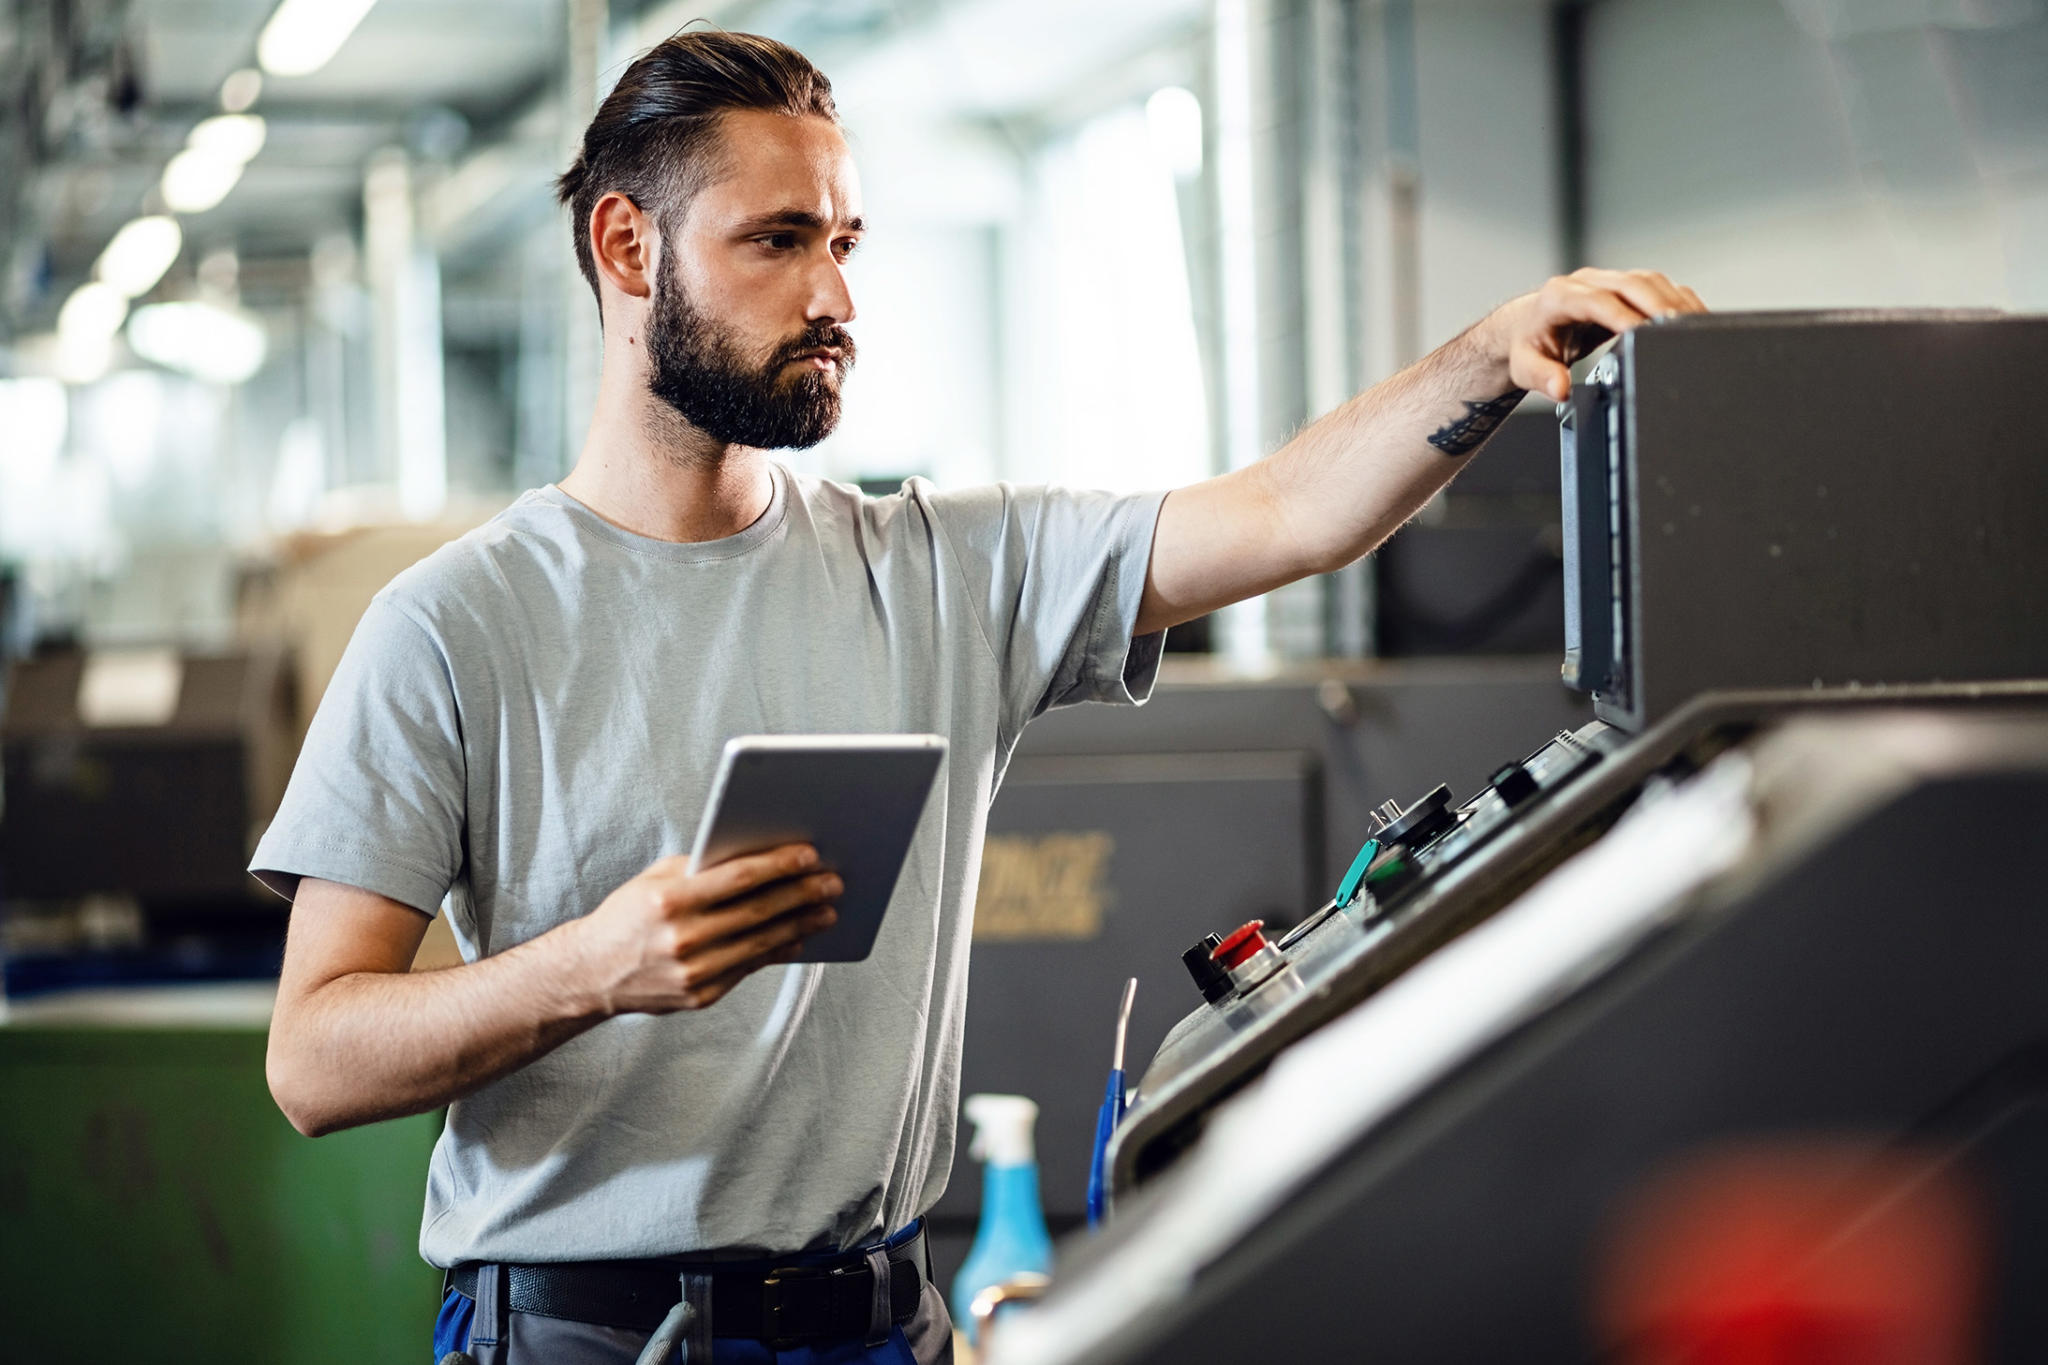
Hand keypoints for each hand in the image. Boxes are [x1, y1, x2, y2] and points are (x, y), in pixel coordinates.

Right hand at [568, 844, 840, 1014]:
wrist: (591, 973)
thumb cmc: (628, 917)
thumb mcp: (655, 880)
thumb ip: (701, 868)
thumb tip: (758, 855)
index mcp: (668, 901)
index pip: (737, 877)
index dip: (779, 865)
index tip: (810, 855)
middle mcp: (682, 938)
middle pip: (758, 911)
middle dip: (802, 894)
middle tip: (832, 882)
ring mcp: (693, 971)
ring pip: (761, 943)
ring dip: (801, 925)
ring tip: (827, 910)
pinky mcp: (701, 995)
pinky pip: (750, 969)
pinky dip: (778, 951)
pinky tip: (799, 936)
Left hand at [1492, 268, 1707, 401]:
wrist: (1527, 328)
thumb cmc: (1529, 345)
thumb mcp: (1525, 366)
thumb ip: (1542, 377)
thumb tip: (1561, 388)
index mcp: (1559, 296)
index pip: (1597, 301)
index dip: (1623, 316)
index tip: (1643, 334)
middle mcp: (1585, 282)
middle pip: (1630, 284)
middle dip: (1659, 305)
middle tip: (1682, 330)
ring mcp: (1606, 281)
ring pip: (1648, 281)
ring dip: (1674, 300)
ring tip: (1695, 326)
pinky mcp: (1623, 287)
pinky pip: (1655, 286)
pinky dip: (1676, 300)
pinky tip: (1692, 318)